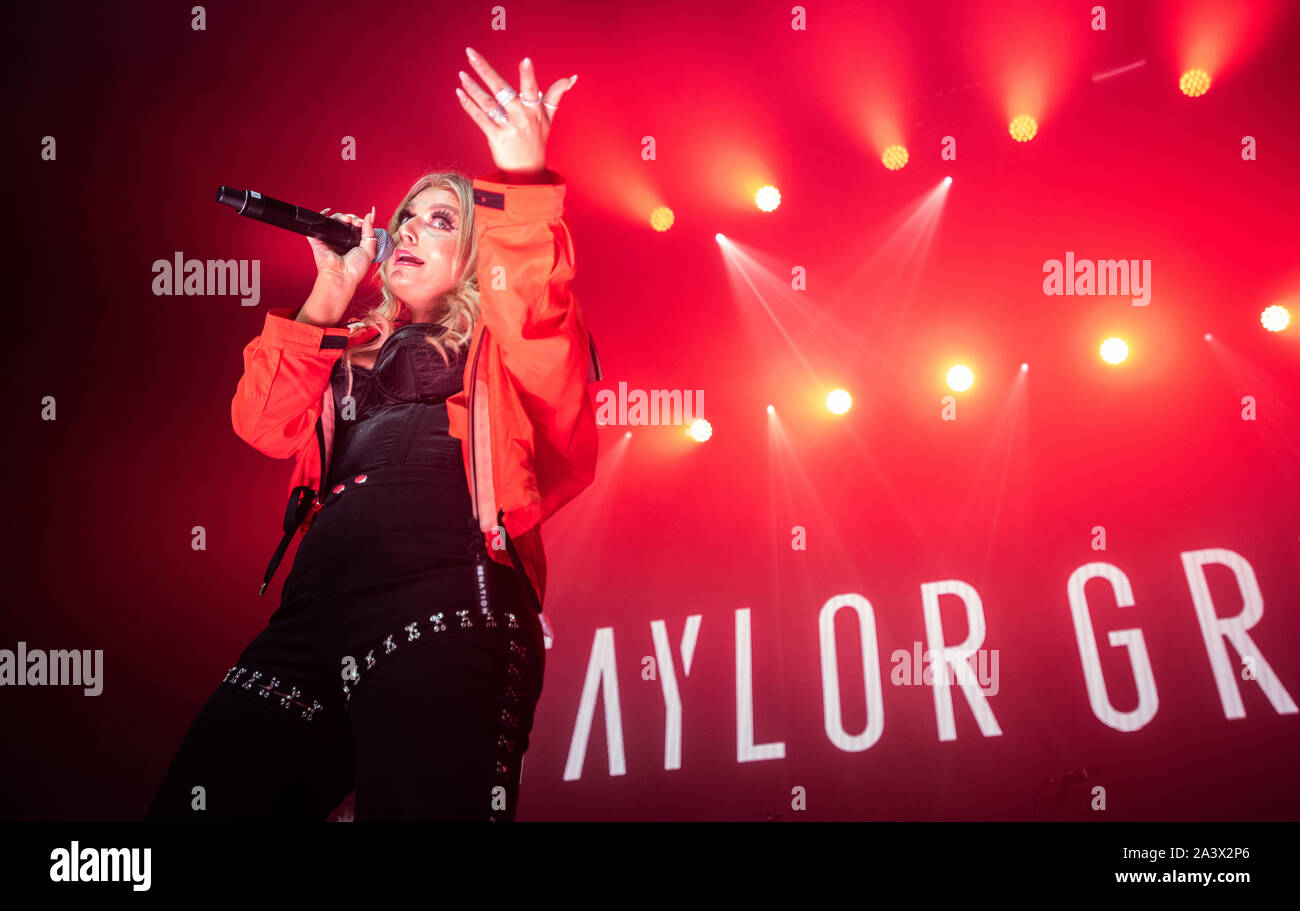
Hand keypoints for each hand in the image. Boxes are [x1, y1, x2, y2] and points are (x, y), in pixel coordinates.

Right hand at [307, 206, 377, 290]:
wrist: (341, 276)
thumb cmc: (355, 268)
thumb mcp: (369, 249)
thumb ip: (370, 231)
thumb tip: (371, 214)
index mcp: (353, 243)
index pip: (355, 226)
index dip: (359, 222)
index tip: (362, 224)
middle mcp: (341, 240)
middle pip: (345, 221)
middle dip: (352, 218)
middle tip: (356, 222)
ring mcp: (329, 239)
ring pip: (334, 220)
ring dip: (341, 216)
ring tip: (348, 220)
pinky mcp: (317, 238)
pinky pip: (316, 223)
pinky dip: (321, 214)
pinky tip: (328, 212)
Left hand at [455, 48, 576, 175]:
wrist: (528, 173)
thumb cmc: (537, 141)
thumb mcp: (549, 118)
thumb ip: (556, 94)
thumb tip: (571, 78)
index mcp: (535, 110)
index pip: (532, 90)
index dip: (529, 76)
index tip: (526, 61)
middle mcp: (522, 118)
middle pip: (502, 90)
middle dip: (485, 70)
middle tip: (471, 54)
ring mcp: (509, 128)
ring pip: (488, 103)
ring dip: (473, 88)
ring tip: (462, 75)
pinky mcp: (497, 138)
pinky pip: (481, 119)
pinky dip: (470, 106)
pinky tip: (461, 94)